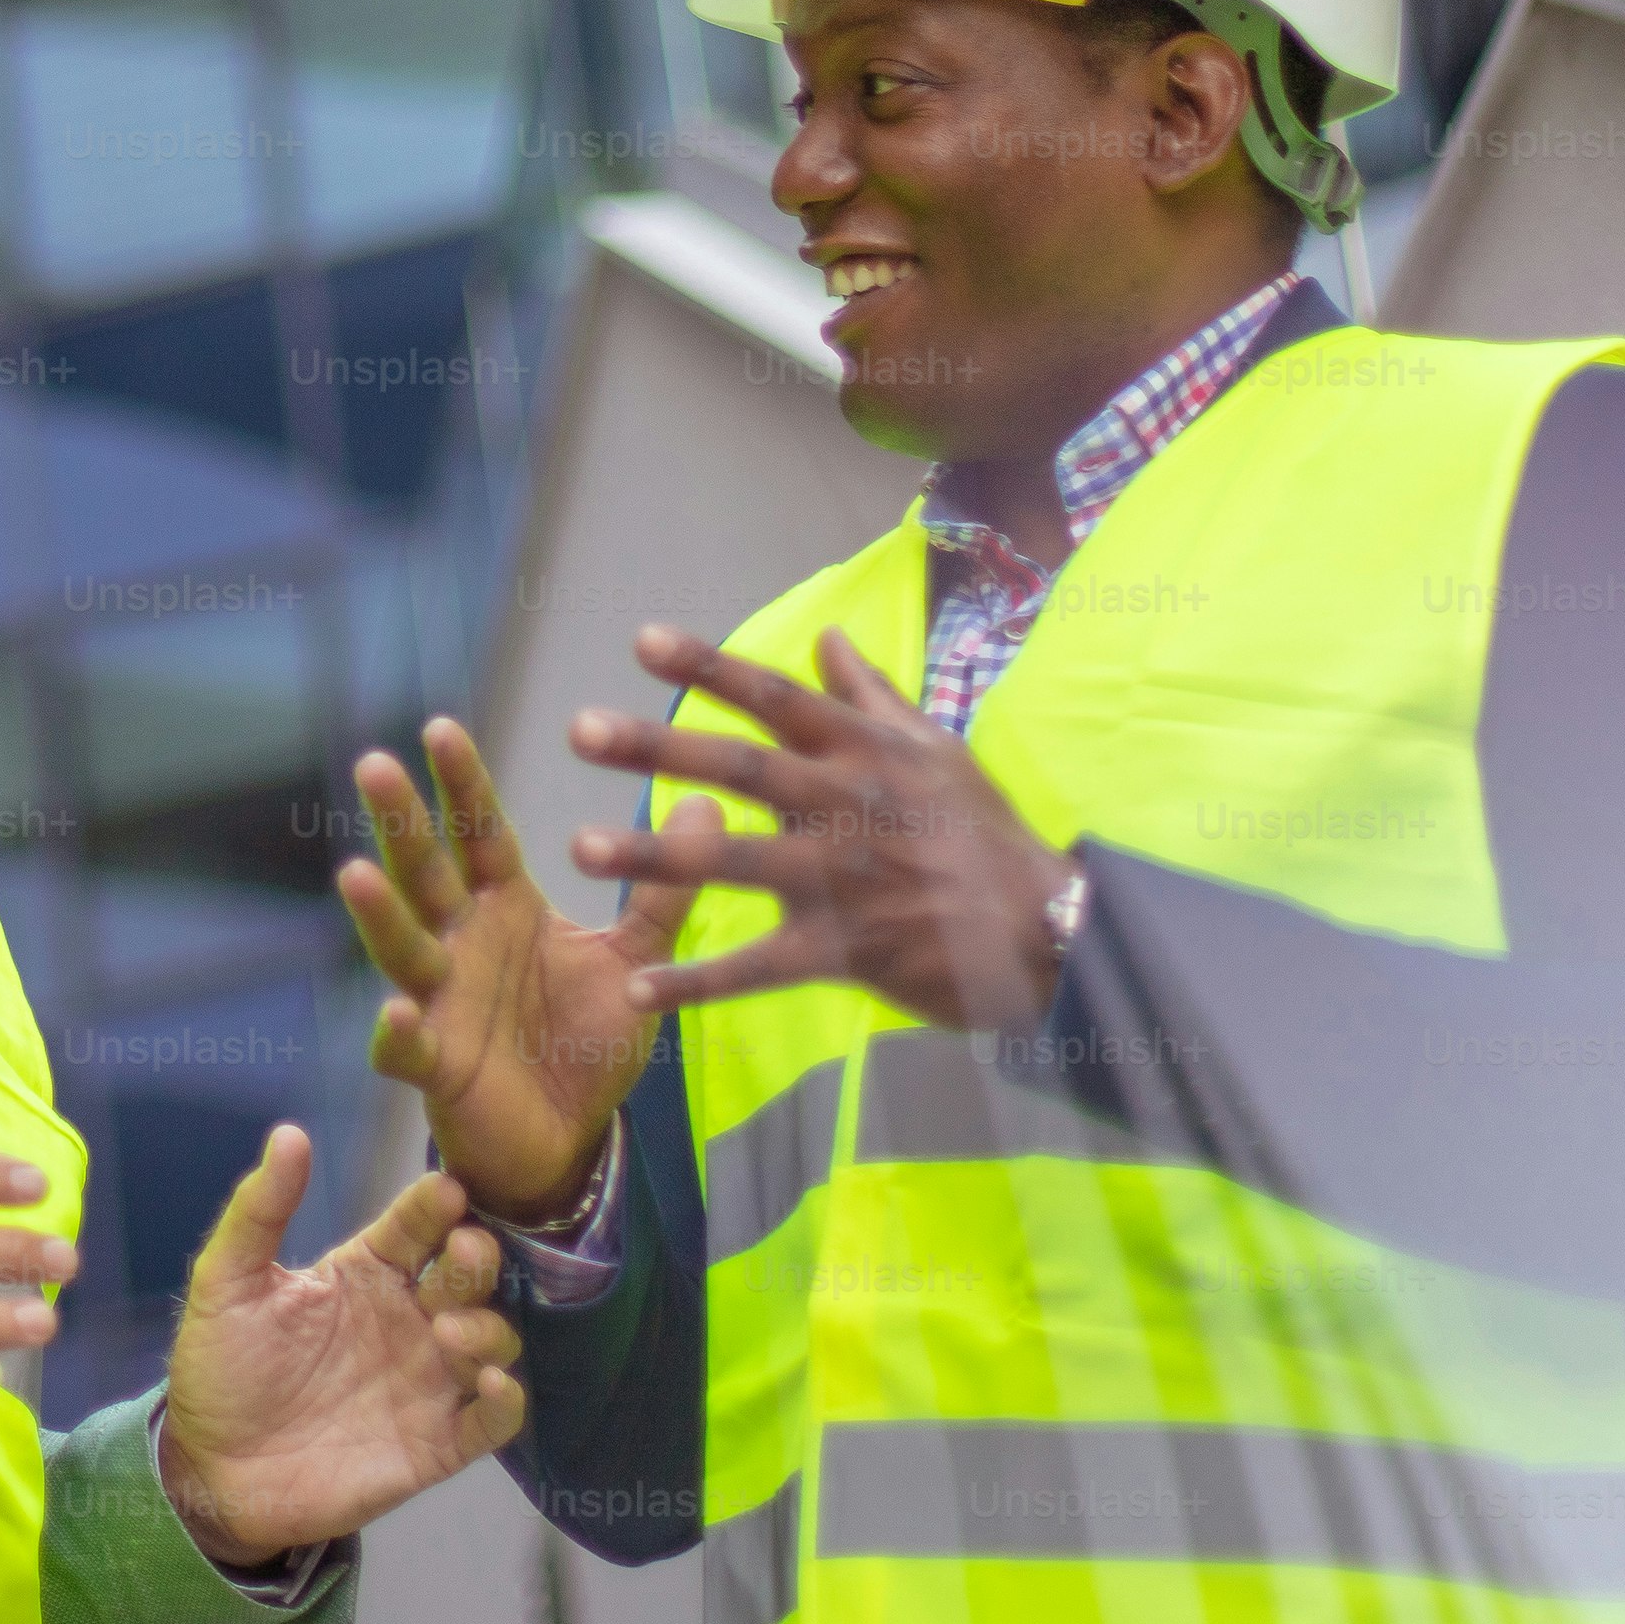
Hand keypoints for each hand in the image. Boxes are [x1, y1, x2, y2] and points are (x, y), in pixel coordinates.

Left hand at [155, 1132, 525, 1563]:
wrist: (212, 1473)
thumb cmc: (220, 1370)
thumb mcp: (227, 1282)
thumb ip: (259, 1211)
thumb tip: (289, 1133)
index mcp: (364, 1273)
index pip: (416, 1225)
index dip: (435, 1204)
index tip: (445, 1189)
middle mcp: (407, 1319)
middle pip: (467, 1275)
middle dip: (477, 1257)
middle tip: (464, 1251)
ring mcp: (426, 1380)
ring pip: (492, 1339)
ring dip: (488, 1327)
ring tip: (448, 1331)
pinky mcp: (435, 1443)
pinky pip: (492, 1419)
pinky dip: (506, 1400)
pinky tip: (491, 1384)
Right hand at [340, 718, 670, 1222]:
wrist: (569, 1139)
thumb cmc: (586, 1042)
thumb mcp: (635, 961)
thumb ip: (663, 887)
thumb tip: (707, 798)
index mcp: (504, 908)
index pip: (478, 833)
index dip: (460, 785)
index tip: (439, 727)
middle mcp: (460, 944)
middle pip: (423, 873)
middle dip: (398, 822)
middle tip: (374, 764)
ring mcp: (439, 1003)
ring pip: (402, 948)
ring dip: (379, 915)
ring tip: (354, 874)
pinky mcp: (435, 1067)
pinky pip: (408, 1048)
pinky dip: (397, 1032)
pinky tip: (396, 1012)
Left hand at [562, 623, 1079, 1033]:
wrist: (1047, 930)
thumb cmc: (985, 834)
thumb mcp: (937, 749)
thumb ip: (871, 695)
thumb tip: (827, 635)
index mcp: (862, 752)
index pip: (775, 697)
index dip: (710, 666)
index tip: (641, 641)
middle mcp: (843, 804)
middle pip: (738, 767)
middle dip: (656, 747)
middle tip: (578, 731)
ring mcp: (840, 879)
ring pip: (734, 861)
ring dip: (653, 857)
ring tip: (580, 848)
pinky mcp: (842, 949)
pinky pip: (756, 968)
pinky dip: (697, 981)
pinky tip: (636, 988)